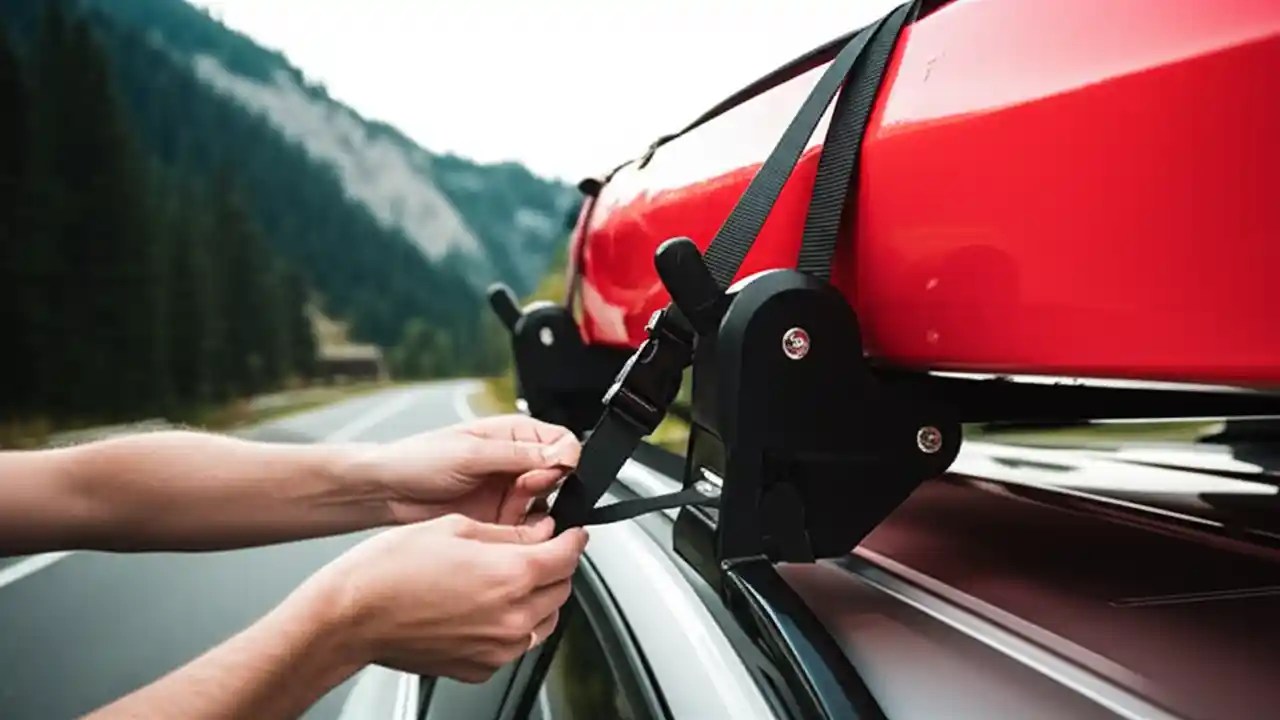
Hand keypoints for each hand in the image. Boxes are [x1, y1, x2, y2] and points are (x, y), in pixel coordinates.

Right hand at [299, 514, 587, 682]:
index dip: (573, 538)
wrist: (350, 617)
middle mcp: (511, 618)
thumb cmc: (388, 571)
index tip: (570, 532)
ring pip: (545, 621)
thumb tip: (539, 532)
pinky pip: (516, 645)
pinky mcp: (481, 667)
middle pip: (562, 589)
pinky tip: (489, 607)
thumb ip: (507, 533)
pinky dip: (515, 626)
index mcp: (510, 575)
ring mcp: (497, 648)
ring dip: (540, 598)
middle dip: (557, 566)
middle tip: (539, 549)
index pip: (568, 556)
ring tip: (512, 578)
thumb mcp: (454, 528)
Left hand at [344, 415, 580, 525]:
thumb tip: (560, 454)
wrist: (387, 493)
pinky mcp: (499, 518)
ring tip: (511, 507)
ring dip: (535, 509)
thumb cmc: (417, 460)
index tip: (550, 471)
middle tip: (525, 489)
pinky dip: (523, 530)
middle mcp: (514, 462)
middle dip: (546, 484)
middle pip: (557, 475)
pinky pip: (525, 527)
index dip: (563, 458)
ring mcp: (507, 492)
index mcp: (512, 435)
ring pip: (545, 503)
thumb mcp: (470, 453)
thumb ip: (517, 455)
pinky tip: (507, 527)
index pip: (560, 442)